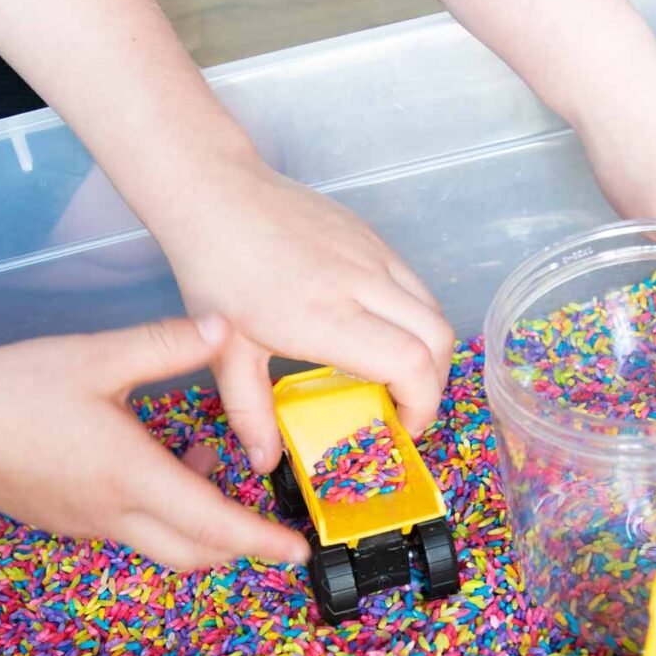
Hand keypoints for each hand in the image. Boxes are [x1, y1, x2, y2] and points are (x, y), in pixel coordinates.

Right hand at [0, 317, 308, 571]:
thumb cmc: (17, 388)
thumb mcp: (99, 356)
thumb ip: (167, 344)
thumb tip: (224, 325)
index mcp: (132, 479)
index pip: (213, 525)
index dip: (261, 541)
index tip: (298, 551)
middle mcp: (114, 515)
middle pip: (193, 553)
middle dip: (238, 544)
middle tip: (270, 526)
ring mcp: (87, 525)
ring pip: (162, 544)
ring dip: (198, 522)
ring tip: (203, 461)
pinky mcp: (66, 521)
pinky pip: (129, 532)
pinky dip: (161, 512)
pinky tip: (156, 463)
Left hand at [156, 150, 454, 473]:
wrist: (216, 193)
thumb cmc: (216, 269)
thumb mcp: (226, 352)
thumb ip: (250, 412)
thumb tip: (267, 462)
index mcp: (325, 316)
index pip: (411, 363)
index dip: (421, 405)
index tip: (399, 427)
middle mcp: (360, 283)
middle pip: (439, 339)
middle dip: (434, 385)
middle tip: (403, 408)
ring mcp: (373, 254)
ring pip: (433, 309)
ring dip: (428, 351)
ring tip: (394, 374)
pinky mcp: (374, 237)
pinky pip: (415, 285)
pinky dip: (414, 318)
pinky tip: (378, 332)